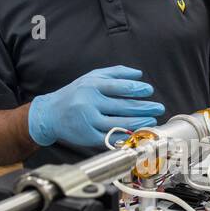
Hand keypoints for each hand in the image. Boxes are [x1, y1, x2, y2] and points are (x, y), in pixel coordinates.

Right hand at [28, 66, 164, 148]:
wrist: (50, 114)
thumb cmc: (75, 94)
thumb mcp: (91, 77)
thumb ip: (115, 73)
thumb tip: (138, 74)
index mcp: (92, 86)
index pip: (119, 87)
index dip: (137, 89)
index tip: (149, 90)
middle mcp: (90, 103)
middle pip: (123, 106)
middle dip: (144, 107)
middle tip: (158, 107)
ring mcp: (89, 121)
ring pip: (120, 123)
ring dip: (140, 122)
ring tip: (152, 119)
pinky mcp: (89, 136)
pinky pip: (111, 137)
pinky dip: (126, 136)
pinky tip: (137, 132)